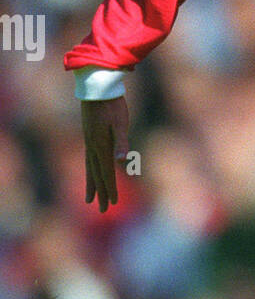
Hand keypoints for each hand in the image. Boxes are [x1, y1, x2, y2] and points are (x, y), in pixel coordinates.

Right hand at [81, 96, 129, 211]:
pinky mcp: (90, 137)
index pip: (107, 173)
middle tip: (103, 210)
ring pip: (90, 169)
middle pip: (97, 175)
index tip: (113, 203)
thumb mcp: (121, 123)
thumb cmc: (112, 104)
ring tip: (89, 199)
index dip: (110, 188)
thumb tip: (122, 160)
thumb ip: (122, 142)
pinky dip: (90, 171)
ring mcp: (90, 142)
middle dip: (101, 193)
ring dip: (92, 185)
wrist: (97, 88)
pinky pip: (89, 160)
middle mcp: (93, 147)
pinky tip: (91, 174)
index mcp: (102, 146)